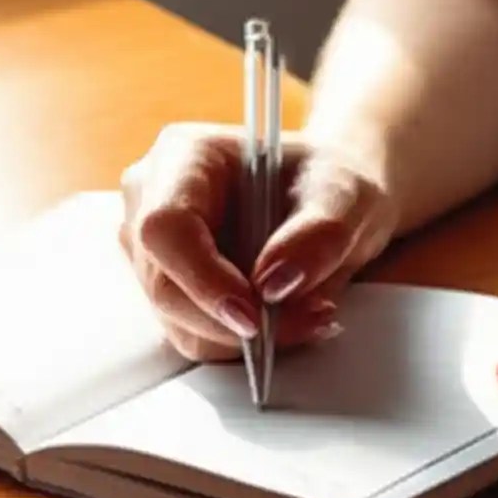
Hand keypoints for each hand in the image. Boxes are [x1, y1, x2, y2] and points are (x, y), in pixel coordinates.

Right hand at [118, 122, 398, 360]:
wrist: (326, 199)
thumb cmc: (328, 181)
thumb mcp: (345, 196)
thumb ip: (319, 235)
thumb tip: (274, 285)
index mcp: (184, 156)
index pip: (165, 227)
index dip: (202, 278)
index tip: (254, 316)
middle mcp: (152, 200)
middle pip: (163, 284)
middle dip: (231, 320)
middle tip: (305, 320)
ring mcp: (152, 248)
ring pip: (175, 319)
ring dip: (240, 336)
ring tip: (308, 314)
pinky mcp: (169, 286)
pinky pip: (192, 332)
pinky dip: (239, 340)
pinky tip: (283, 319)